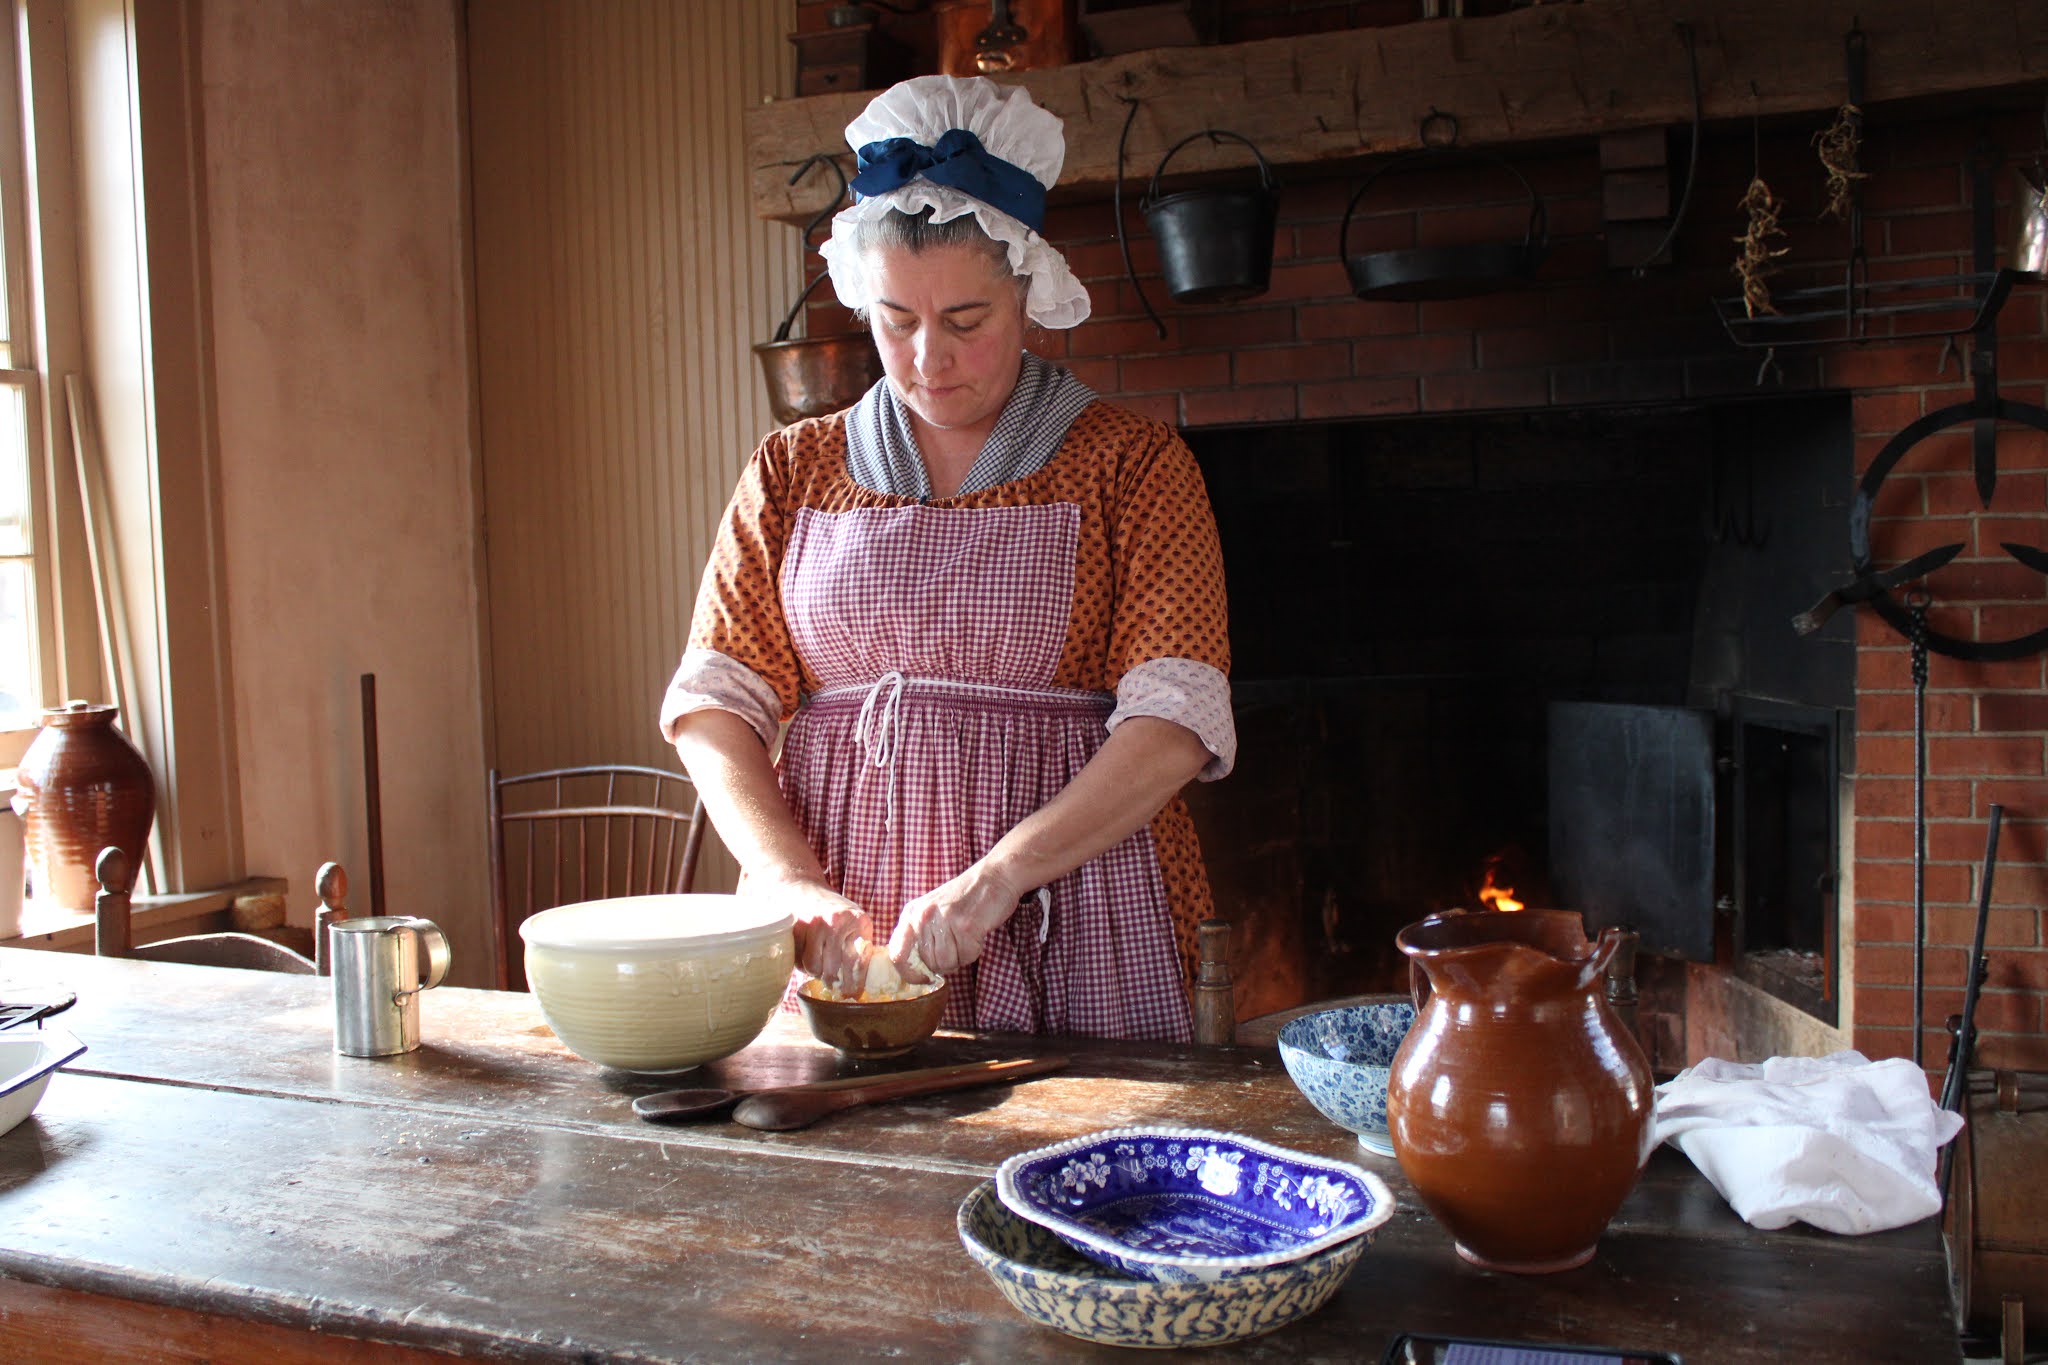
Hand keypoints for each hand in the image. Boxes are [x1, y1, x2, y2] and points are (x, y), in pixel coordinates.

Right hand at [751, 876, 872, 995]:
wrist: (800, 888)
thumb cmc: (830, 911)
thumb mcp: (853, 922)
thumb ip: (858, 946)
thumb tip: (860, 984)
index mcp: (858, 921)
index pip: (859, 961)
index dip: (855, 983)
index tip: (853, 994)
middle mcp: (838, 922)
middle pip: (835, 970)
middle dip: (834, 982)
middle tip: (833, 985)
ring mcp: (815, 925)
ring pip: (815, 969)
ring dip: (816, 972)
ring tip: (819, 962)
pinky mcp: (796, 929)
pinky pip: (800, 961)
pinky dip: (803, 964)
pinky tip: (806, 952)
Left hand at [887, 860, 1024, 980]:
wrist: (994, 876)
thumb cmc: (965, 897)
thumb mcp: (932, 911)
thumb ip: (920, 935)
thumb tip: (918, 971)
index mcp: (911, 914)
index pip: (897, 955)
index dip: (909, 974)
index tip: (923, 978)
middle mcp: (923, 917)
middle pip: (928, 964)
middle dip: (945, 962)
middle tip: (957, 943)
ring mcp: (943, 921)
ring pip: (946, 963)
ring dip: (960, 957)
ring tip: (967, 936)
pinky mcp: (965, 927)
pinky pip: (966, 957)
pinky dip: (974, 951)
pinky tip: (977, 933)